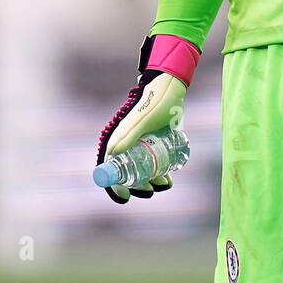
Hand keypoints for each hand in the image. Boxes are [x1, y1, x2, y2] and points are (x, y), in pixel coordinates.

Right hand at [97, 41, 187, 203]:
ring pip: (142, 168)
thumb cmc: (156, 100)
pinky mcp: (153, 140)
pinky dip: (160, 172)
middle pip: (126, 171)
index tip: (125, 197)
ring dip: (150, 180)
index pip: (109, 167)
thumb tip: (111, 155)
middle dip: (137, 185)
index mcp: (117, 137)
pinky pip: (154, 161)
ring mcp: (140, 142)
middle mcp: (126, 142)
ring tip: (165, 184)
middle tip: (151, 191)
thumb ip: (127, 133)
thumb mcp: (143, 118)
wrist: (172, 85)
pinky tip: (170, 177)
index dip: (114, 185)